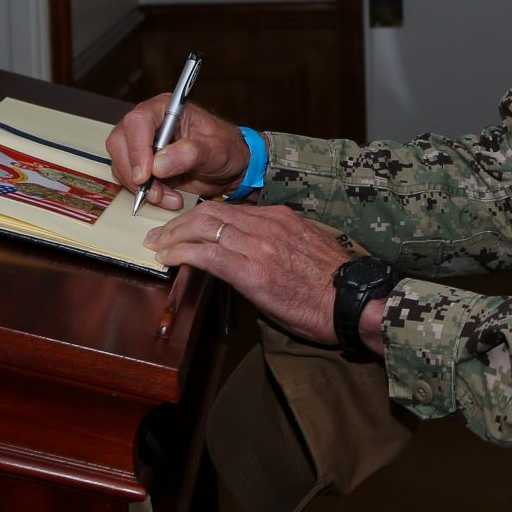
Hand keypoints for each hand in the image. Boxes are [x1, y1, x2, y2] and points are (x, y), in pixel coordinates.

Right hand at [107, 93, 248, 207]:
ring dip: (141, 187)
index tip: (146, 174)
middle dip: (135, 172)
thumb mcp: (215, 150)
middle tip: (156, 192)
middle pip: (120, 143)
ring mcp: (140, 144)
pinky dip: (143, 193)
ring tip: (169, 197)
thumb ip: (190, 153)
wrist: (228, 167)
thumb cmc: (225, 149)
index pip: (139, 122)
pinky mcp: (139, 163)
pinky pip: (128, 178)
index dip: (137, 148)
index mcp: (166, 109)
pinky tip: (165, 197)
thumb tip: (159, 164)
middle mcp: (148, 123)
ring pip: (121, 164)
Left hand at [144, 202, 365, 347]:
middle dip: (179, 222)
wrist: (353, 302)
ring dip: (174, 236)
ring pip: (203, 227)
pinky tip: (168, 259)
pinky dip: (182, 253)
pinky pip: (207, 254)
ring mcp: (259, 246)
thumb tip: (254, 254)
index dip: (200, 217)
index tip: (185, 227)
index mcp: (282, 218)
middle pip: (211, 212)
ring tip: (159, 247)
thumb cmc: (335, 285)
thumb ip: (278, 245)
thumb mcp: (305, 251)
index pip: (230, 209)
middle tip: (161, 235)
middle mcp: (268, 225)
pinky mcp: (251, 271)